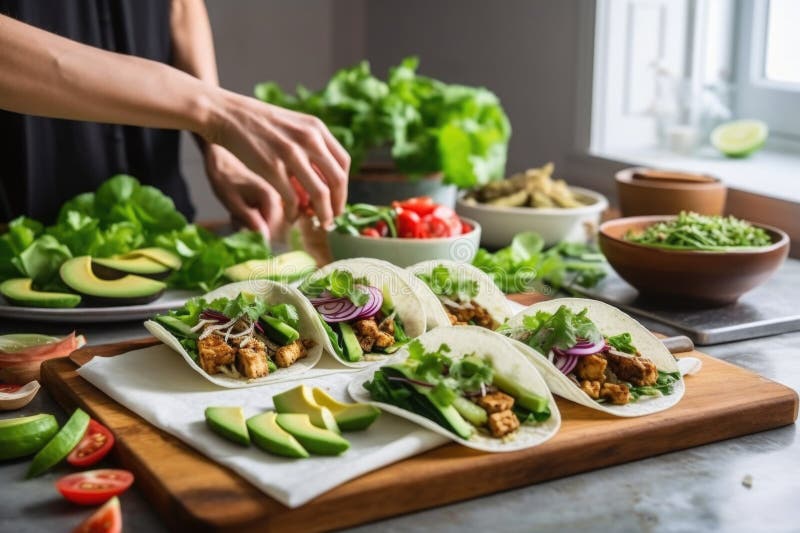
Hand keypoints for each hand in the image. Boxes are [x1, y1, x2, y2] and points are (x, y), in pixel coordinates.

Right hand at [204, 91, 349, 227]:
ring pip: (320, 194)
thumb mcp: (294, 126)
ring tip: (318, 223)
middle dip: (337, 205)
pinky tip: (290, 217)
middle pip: (337, 181)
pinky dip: (294, 213)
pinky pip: (293, 199)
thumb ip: (312, 146)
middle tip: (331, 219)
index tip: (337, 202)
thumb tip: (325, 179)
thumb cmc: (259, 123)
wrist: (226, 114)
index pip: (343, 164)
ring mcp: (291, 153)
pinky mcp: (272, 167)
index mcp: (317, 128)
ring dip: (322, 214)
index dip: (344, 188)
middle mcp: (309, 139)